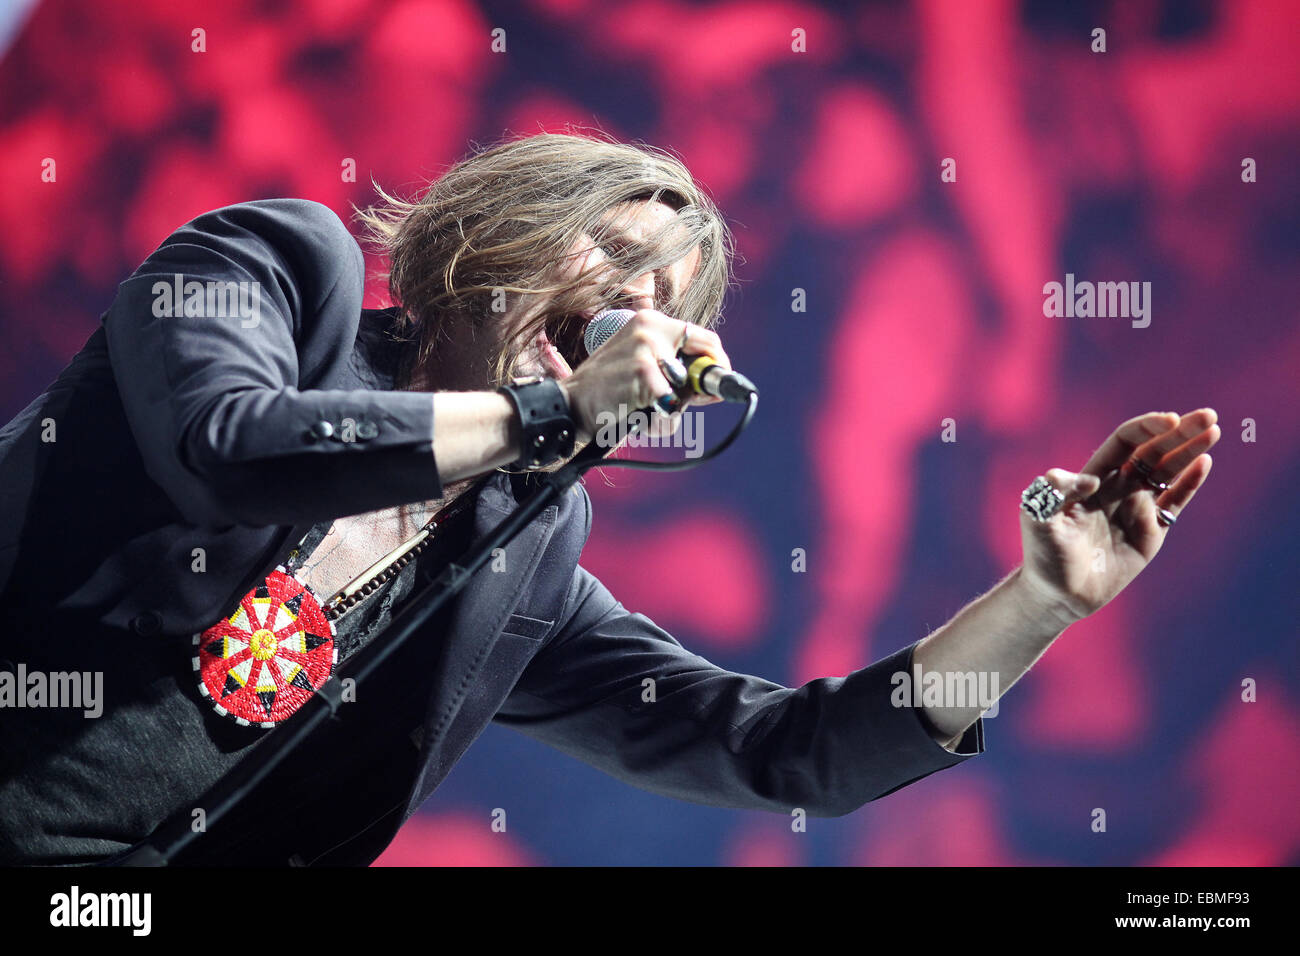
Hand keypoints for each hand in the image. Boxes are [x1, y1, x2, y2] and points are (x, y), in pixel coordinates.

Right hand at [558, 308, 730, 445]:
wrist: (570, 405)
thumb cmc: (609, 391)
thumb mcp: (642, 367)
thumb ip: (674, 370)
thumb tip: (714, 389)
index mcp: (652, 322)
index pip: (705, 339)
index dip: (716, 365)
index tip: (712, 388)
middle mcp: (651, 327)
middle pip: (704, 361)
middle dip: (699, 391)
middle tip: (677, 406)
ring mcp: (646, 347)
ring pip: (686, 390)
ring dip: (671, 411)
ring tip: (644, 412)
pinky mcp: (643, 371)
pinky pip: (672, 406)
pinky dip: (658, 421)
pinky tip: (636, 416)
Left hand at [1016, 408, 1218, 623]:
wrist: (1058, 594)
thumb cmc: (1043, 554)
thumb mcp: (1039, 517)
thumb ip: (1056, 492)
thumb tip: (1091, 479)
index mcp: (1092, 477)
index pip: (1124, 442)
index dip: (1146, 428)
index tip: (1168, 420)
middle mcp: (1117, 488)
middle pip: (1152, 452)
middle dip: (1179, 432)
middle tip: (1208, 415)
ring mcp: (1136, 509)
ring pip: (1168, 472)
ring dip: (1190, 451)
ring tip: (1214, 430)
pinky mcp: (1151, 533)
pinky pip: (1174, 503)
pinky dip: (1189, 484)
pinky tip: (1204, 463)